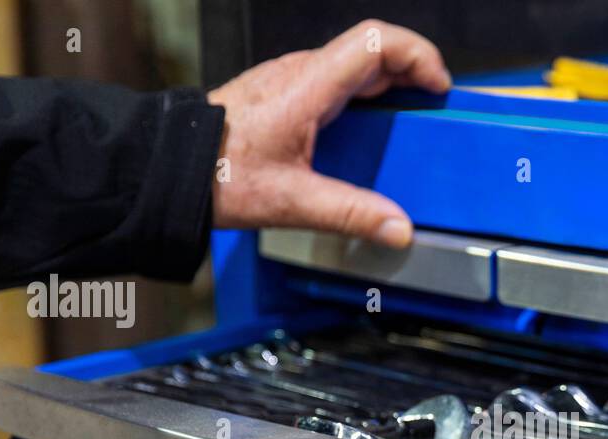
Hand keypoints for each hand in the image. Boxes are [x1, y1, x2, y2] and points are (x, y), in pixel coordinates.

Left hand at [207, 19, 450, 246]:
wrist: (169, 167)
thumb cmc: (219, 175)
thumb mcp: (292, 201)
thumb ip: (352, 213)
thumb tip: (399, 228)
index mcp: (308, 85)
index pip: (376, 41)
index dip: (418, 54)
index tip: (438, 86)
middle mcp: (301, 72)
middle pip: (373, 49)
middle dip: (413, 70)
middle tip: (434, 103)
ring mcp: (292, 79)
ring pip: (355, 63)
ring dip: (389, 82)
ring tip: (409, 115)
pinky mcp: (284, 93)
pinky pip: (337, 80)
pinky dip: (365, 94)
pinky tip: (369, 129)